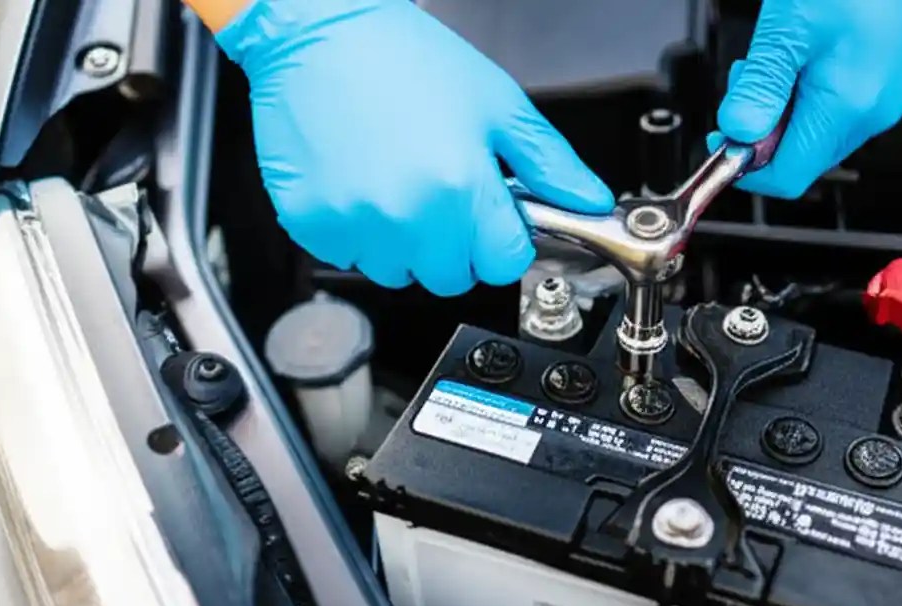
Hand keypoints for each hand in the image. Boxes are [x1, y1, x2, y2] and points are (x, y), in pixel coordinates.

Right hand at [214, 0, 612, 293]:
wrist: (316, 32)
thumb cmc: (404, 58)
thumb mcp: (497, 104)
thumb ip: (550, 164)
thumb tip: (590, 202)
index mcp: (461, 189)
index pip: (504, 264)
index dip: (503, 239)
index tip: (491, 215)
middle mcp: (407, 216)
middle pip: (452, 278)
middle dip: (455, 244)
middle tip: (441, 189)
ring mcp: (355, 225)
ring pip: (398, 272)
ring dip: (405, 243)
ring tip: (397, 180)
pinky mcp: (311, 224)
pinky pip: (348, 255)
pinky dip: (357, 230)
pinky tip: (360, 180)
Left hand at [712, 0, 901, 198]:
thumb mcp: (786, 29)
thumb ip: (760, 88)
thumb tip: (737, 133)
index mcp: (849, 107)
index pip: (788, 176)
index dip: (747, 166)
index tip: (723, 139)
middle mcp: (875, 111)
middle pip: (803, 154)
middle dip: (764, 129)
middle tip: (747, 82)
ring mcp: (887, 96)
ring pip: (819, 130)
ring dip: (785, 108)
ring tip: (777, 58)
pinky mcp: (889, 79)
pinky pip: (840, 106)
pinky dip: (810, 92)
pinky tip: (802, 55)